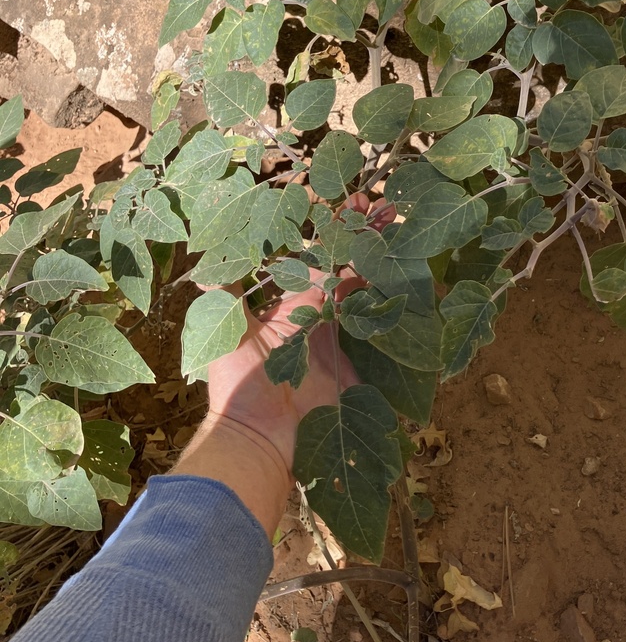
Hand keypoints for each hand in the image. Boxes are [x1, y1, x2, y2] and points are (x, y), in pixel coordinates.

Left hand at [206, 193, 394, 472]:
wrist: (260, 436)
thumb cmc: (240, 383)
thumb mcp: (226, 332)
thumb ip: (223, 296)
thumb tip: (200, 264)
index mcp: (290, 306)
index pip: (315, 259)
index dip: (331, 231)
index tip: (346, 204)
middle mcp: (319, 316)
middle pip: (346, 267)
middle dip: (362, 235)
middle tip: (381, 205)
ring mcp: (341, 337)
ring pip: (365, 288)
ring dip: (380, 257)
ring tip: (395, 222)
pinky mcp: (358, 361)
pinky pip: (379, 326)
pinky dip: (394, 301)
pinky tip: (409, 273)